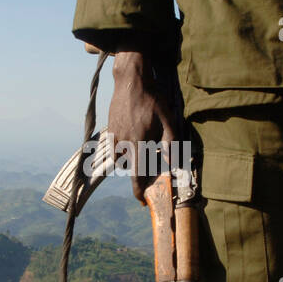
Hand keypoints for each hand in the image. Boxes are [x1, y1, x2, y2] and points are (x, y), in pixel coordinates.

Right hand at [101, 40, 180, 201]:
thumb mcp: (168, 119)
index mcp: (138, 144)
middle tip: (149, 161)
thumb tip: (171, 163)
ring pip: (121, 158)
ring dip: (130, 159)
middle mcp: (123, 143)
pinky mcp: (111, 129)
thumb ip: (170, 142)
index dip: (139, 192)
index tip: (142, 201)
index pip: (137, 176)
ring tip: (142, 146)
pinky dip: (124, 148)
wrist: (131, 80)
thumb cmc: (152, 99)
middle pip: (129, 168)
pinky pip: (115, 146)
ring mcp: (115, 136)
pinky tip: (134, 134)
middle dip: (138, 170)